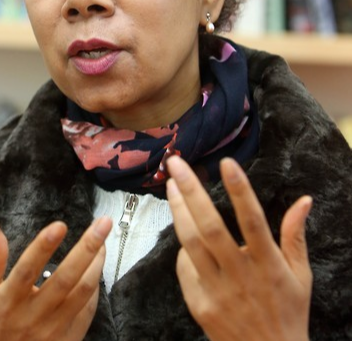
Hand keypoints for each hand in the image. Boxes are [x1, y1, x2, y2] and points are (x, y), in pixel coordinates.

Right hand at [0, 217, 111, 340]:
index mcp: (8, 301)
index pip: (27, 269)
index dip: (43, 246)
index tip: (59, 225)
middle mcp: (32, 316)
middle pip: (65, 278)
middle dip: (87, 247)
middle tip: (103, 224)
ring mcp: (52, 330)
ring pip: (83, 292)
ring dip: (97, 264)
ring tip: (104, 241)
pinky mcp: (67, 339)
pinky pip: (87, 309)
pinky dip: (95, 286)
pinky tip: (96, 267)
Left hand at [166, 156, 311, 340]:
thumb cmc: (288, 312)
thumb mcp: (301, 275)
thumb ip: (296, 235)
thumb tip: (305, 200)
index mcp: (268, 265)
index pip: (253, 220)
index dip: (239, 190)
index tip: (226, 162)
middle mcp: (240, 276)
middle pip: (211, 227)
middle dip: (191, 191)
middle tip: (177, 164)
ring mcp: (217, 291)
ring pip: (191, 244)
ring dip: (178, 211)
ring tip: (171, 186)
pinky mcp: (200, 305)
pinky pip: (185, 269)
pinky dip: (183, 247)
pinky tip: (183, 229)